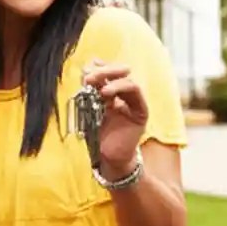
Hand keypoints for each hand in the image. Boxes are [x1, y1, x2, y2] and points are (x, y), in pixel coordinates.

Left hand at [82, 60, 147, 175]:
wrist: (108, 158)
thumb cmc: (97, 136)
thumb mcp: (88, 109)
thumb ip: (89, 91)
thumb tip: (87, 68)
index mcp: (111, 93)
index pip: (108, 72)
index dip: (98, 67)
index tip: (86, 70)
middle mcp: (124, 95)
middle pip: (118, 73)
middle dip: (103, 70)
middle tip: (90, 75)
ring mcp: (134, 101)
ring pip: (127, 80)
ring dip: (111, 77)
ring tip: (96, 84)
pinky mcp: (141, 110)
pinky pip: (135, 91)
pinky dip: (121, 87)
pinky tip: (106, 92)